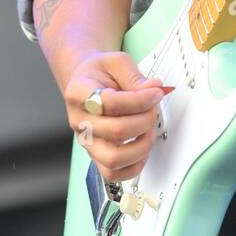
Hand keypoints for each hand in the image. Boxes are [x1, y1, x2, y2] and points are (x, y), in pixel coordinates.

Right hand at [64, 52, 170, 183]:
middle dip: (145, 120)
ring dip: (141, 146)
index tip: (156, 92)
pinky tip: (142, 149)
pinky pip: (112, 174)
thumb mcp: (116, 62)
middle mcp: (80, 121)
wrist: (86, 82)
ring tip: (149, 130)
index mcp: (79, 93)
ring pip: (113, 159)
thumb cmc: (100, 73)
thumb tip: (154, 90)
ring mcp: (87, 142)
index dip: (140, 99)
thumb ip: (135, 76)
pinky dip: (134, 166)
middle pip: (115, 131)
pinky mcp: (95, 156)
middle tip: (154, 109)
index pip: (110, 103)